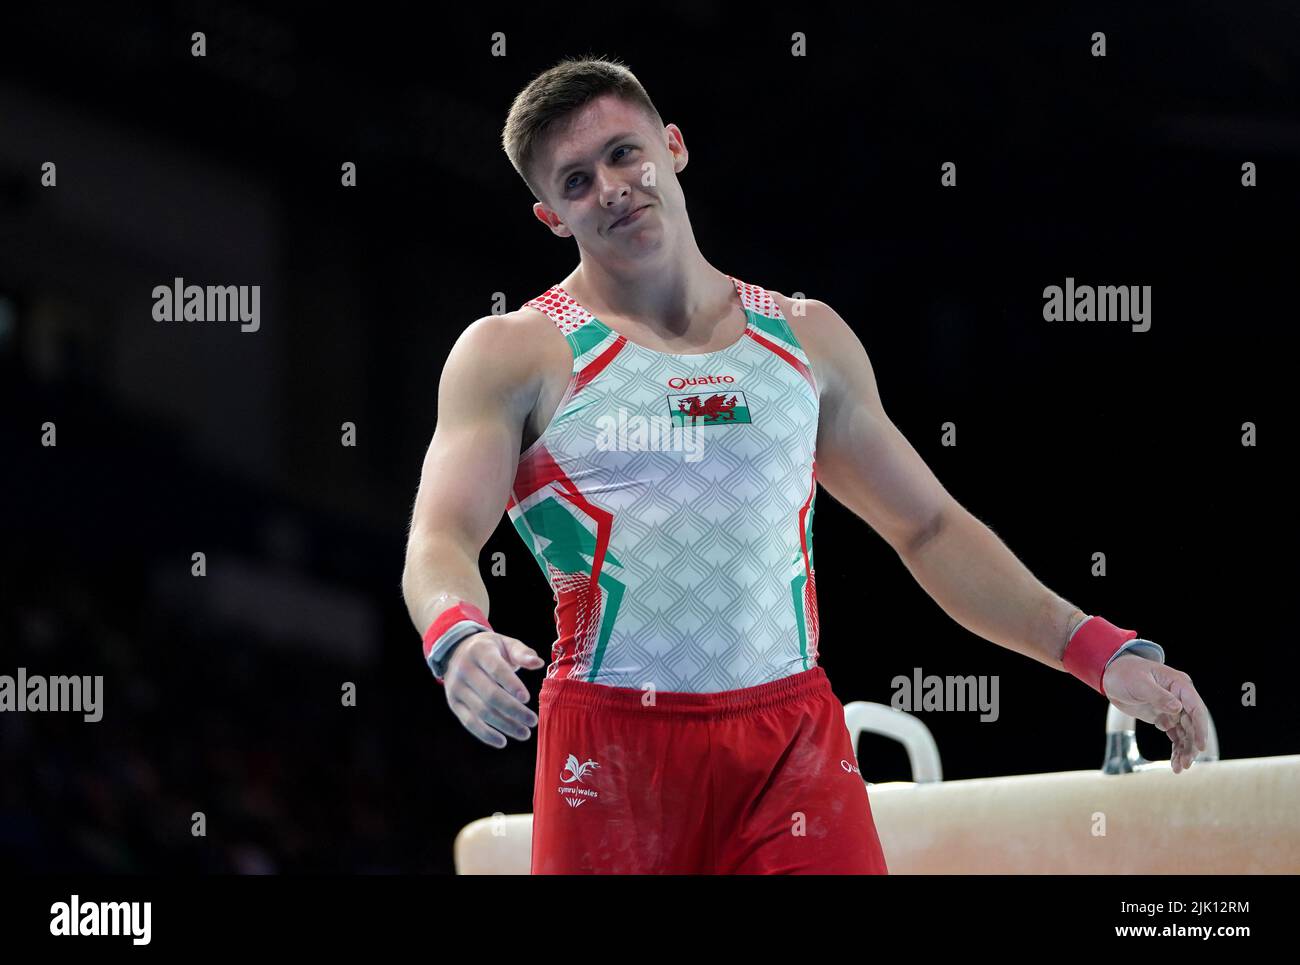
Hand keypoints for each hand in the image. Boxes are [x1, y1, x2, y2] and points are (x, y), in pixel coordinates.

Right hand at [444, 632, 546, 747]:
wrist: (456, 652)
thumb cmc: (490, 649)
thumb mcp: (505, 644)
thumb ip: (523, 653)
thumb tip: (539, 663)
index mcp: (480, 651)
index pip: (496, 669)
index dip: (511, 684)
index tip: (527, 698)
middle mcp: (464, 669)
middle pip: (490, 695)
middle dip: (513, 710)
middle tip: (532, 721)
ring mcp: (457, 688)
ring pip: (481, 711)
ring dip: (505, 725)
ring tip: (524, 733)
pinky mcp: (454, 703)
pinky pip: (469, 722)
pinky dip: (486, 735)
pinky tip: (503, 742)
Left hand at [1102, 655, 1208, 773]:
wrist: (1111, 675)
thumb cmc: (1125, 674)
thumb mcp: (1140, 683)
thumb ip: (1159, 696)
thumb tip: (1178, 708)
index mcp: (1179, 685)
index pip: (1195, 709)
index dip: (1200, 728)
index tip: (1200, 747)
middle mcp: (1180, 698)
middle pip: (1192, 724)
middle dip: (1191, 745)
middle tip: (1186, 764)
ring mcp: (1173, 709)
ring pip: (1185, 733)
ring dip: (1184, 750)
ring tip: (1180, 768)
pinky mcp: (1164, 717)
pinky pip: (1175, 735)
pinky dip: (1176, 749)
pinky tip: (1175, 763)